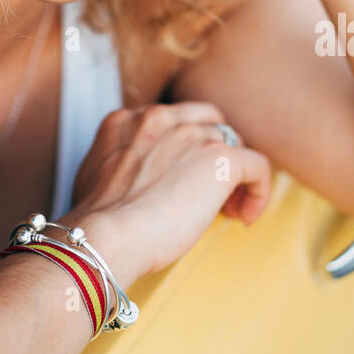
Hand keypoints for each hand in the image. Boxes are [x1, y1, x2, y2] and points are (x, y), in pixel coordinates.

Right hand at [65, 102, 271, 285]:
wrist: (104, 235)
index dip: (185, 149)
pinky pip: (256, 165)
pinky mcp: (220, 158)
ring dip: (233, 175)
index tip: (183, 179)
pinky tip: (246, 214)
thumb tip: (134, 184)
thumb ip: (120, 163)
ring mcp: (191, 134)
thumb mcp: (96, 176)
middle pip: (207, 122)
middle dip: (213, 153)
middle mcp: (160, 118)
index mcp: (127, 120)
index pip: (173, 120)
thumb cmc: (96, 222)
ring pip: (232, 142)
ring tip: (227, 208)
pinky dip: (258, 190)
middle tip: (209, 190)